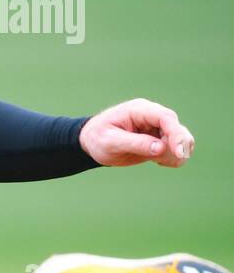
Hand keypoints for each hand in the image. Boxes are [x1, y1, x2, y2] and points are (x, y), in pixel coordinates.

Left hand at [79, 98, 195, 167]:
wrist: (91, 142)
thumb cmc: (97, 138)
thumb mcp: (110, 142)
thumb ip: (135, 144)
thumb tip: (160, 147)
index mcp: (139, 110)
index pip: (166, 117)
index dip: (176, 134)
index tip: (178, 152)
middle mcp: (152, 116)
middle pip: (177, 128)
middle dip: (177, 147)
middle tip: (160, 161)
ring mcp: (157, 128)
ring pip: (181, 139)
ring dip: (175, 155)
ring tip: (156, 162)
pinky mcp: (160, 139)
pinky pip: (176, 149)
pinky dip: (172, 158)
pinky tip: (158, 162)